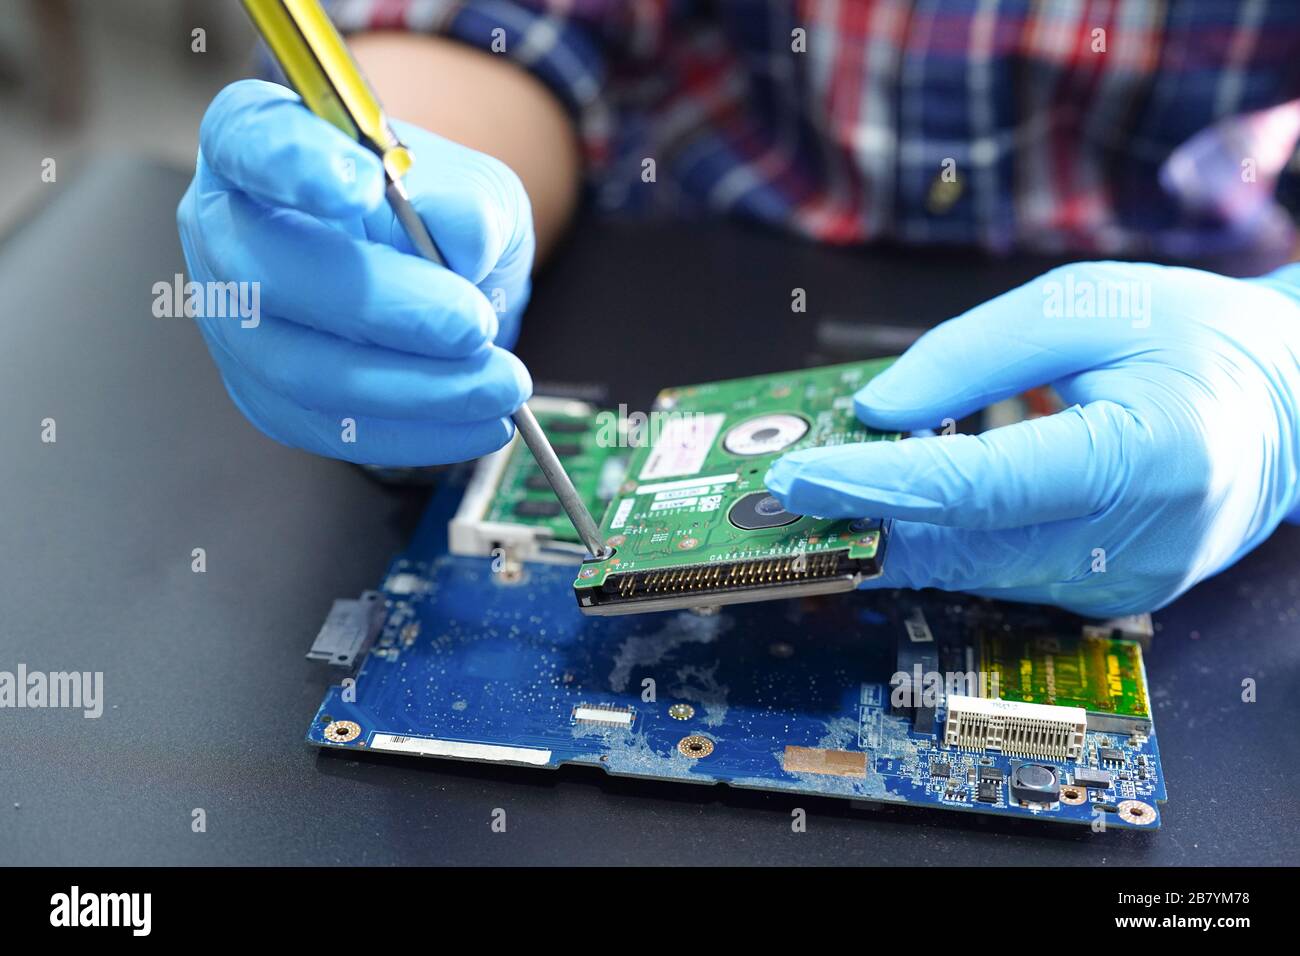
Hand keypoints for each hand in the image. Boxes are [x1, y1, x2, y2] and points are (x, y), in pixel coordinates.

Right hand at [176, 79, 533, 464]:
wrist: (435, 270)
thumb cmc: (433, 209)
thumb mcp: (470, 183)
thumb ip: (467, 202)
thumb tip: (463, 240)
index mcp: (255, 142)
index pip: (247, 142)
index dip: (296, 165)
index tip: (364, 183)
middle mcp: (226, 229)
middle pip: (266, 272)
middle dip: (382, 307)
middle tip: (473, 326)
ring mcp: (234, 319)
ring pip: (299, 366)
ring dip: (412, 386)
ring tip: (499, 384)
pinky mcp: (266, 393)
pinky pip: (330, 427)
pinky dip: (413, 432)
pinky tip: (478, 423)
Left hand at [766, 261, 1299, 616]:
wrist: (1287, 408)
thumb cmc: (1195, 341)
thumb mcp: (1086, 304)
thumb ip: (973, 355)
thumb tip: (875, 411)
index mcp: (1147, 459)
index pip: (980, 489)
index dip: (876, 486)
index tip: (798, 477)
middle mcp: (1135, 544)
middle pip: (961, 549)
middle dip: (863, 523)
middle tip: (787, 495)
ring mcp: (1121, 586)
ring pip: (971, 571)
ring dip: (896, 534)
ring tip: (836, 487)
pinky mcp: (1104, 599)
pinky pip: (999, 572)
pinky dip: (946, 540)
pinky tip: (910, 502)